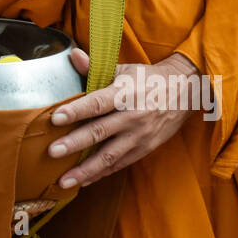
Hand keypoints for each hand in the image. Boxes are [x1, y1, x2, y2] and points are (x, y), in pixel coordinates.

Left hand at [48, 51, 199, 188]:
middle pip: (100, 132)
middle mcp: (132, 117)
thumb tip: (73, 55)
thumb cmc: (148, 79)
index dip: (76, 111)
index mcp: (125, 93)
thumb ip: (95, 67)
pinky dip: (100, 174)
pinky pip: (119, 165)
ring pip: (109, 156)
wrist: (185, 92)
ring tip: (64, 181)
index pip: (97, 103)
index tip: (55, 118)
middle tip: (52, 152)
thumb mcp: (125, 69)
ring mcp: (139, 136)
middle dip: (75, 144)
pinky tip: (82, 181)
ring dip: (85, 170)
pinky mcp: (144, 149)